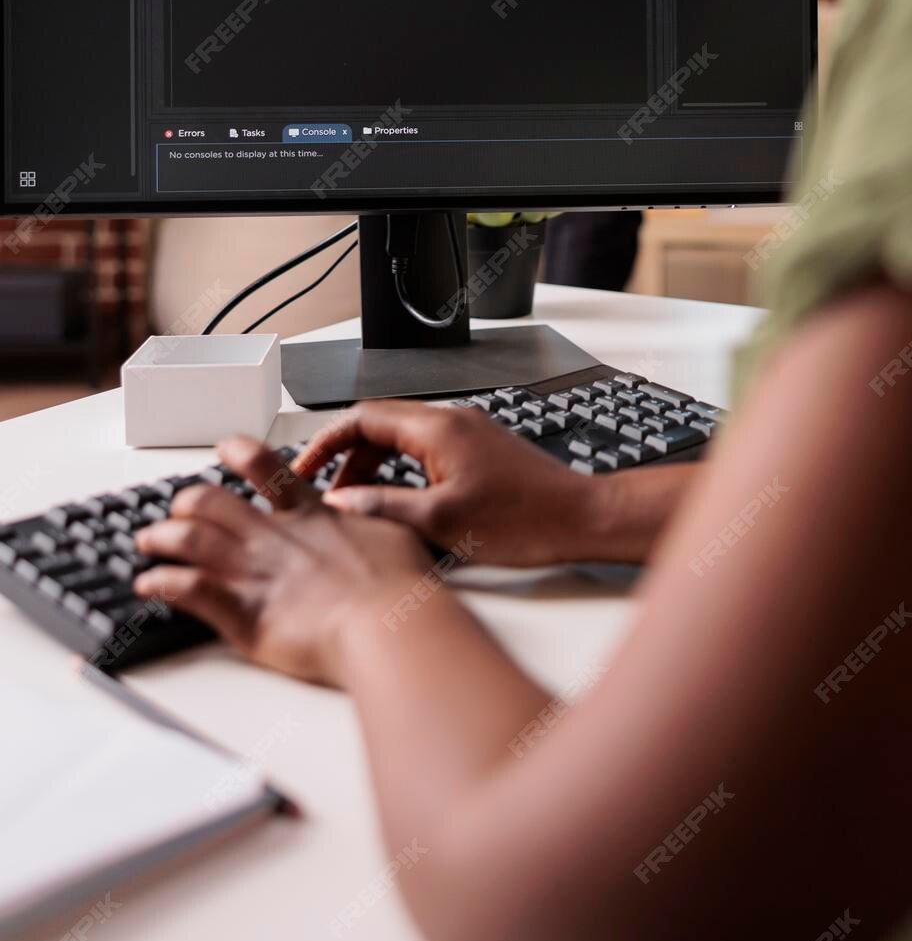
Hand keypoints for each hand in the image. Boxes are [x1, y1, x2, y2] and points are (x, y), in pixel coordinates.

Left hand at [133, 437, 435, 685]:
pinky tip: (148, 584)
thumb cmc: (399, 586)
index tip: (226, 447)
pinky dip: (161, 584)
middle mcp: (275, 537)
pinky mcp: (243, 614)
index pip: (266, 467)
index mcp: (311, 515)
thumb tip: (371, 512)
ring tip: (148, 541)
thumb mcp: (396, 533)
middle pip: (211, 502)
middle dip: (186, 502)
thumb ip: (372, 518)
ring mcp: (255, 573)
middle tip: (178, 509)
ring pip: (188, 538)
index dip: (240, 452)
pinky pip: (187, 591)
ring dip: (161, 537)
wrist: (387, 625)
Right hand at [291, 399, 599, 567]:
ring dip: (373, 464)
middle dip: (345, 456)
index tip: (302, 469)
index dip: (325, 442)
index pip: (362, 417)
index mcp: (438, 429)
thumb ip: (384, 508)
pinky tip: (396, 499)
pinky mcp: (480, 448)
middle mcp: (453, 420)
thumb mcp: (442, 522)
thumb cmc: (525, 520)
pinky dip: (401, 468)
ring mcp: (469, 432)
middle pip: (379, 423)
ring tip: (355, 502)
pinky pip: (426, 448)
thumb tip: (339, 505)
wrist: (580, 518)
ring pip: (402, 437)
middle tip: (324, 493)